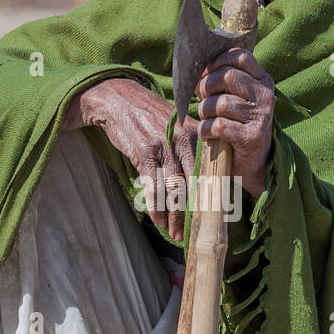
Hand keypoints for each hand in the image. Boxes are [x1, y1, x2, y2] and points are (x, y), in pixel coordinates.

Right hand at [64, 78, 198, 240]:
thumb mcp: (177, 127)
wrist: (120, 99)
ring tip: (175, 234)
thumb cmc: (151, 118)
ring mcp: (164, 146)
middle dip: (195, 213)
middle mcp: (184, 140)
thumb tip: (206, 182)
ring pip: (175, 189)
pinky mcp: (144, 152)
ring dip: (175, 216)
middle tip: (194, 233)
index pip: (210, 172)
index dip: (212, 198)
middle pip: (195, 185)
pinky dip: (156, 207)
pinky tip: (157, 221)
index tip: (213, 220)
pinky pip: (153, 186)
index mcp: (197, 136)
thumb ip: (192, 149)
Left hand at [196, 49, 274, 198]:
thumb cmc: (238, 125)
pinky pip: (218, 125)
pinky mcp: (252, 137)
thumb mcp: (236, 98)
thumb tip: (196, 70)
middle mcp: (266, 96)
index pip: (240, 56)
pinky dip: (206, 130)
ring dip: (205, 113)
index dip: (217, 61)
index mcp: (263, 81)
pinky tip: (208, 135)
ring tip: (207, 121)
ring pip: (219, 103)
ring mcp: (261, 117)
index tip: (205, 74)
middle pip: (226, 76)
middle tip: (202, 100)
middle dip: (206, 87)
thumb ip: (223, 81)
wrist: (254, 164)